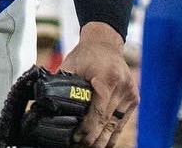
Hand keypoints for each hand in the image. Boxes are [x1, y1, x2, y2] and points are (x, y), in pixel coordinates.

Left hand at [58, 23, 136, 147]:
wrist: (106, 44)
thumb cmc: (87, 54)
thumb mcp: (71, 66)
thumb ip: (63, 85)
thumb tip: (48, 105)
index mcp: (107, 78)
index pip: (98, 111)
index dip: (87, 128)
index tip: (76, 138)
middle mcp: (122, 87)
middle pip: (107, 122)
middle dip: (93, 138)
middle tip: (78, 147)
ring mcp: (130, 94)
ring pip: (116, 126)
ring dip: (103, 140)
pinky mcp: (134, 99)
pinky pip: (122, 122)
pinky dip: (112, 134)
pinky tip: (103, 143)